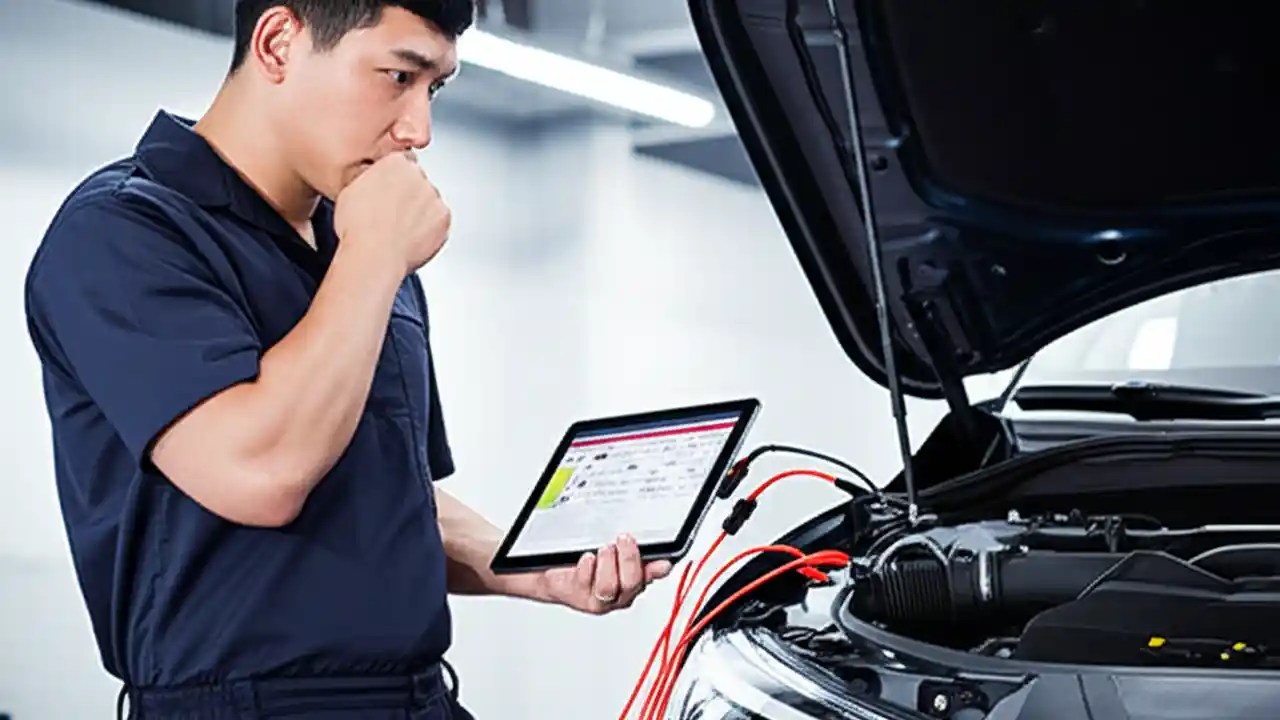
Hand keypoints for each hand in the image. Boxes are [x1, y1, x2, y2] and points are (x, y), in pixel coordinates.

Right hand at [333, 150, 450, 276]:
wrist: (374, 255)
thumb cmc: (358, 227)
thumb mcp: (351, 190)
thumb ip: (369, 178)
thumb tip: (372, 182)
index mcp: (394, 163)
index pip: (401, 164)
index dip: (393, 182)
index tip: (388, 194)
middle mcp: (418, 176)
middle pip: (417, 182)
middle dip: (408, 196)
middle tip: (392, 215)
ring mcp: (433, 196)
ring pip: (429, 202)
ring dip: (420, 212)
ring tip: (399, 230)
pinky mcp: (444, 218)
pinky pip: (439, 221)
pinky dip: (430, 229)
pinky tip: (411, 237)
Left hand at [542, 534, 672, 614]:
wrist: (556, 573)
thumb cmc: (588, 560)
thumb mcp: (615, 552)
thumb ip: (637, 553)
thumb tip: (663, 560)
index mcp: (636, 580)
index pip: (654, 575)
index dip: (658, 569)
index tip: (660, 559)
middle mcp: (621, 595)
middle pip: (632, 584)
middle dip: (628, 559)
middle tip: (623, 540)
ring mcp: (600, 599)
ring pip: (609, 588)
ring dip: (607, 564)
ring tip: (602, 550)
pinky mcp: (579, 598)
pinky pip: (585, 583)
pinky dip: (587, 567)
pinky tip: (586, 558)